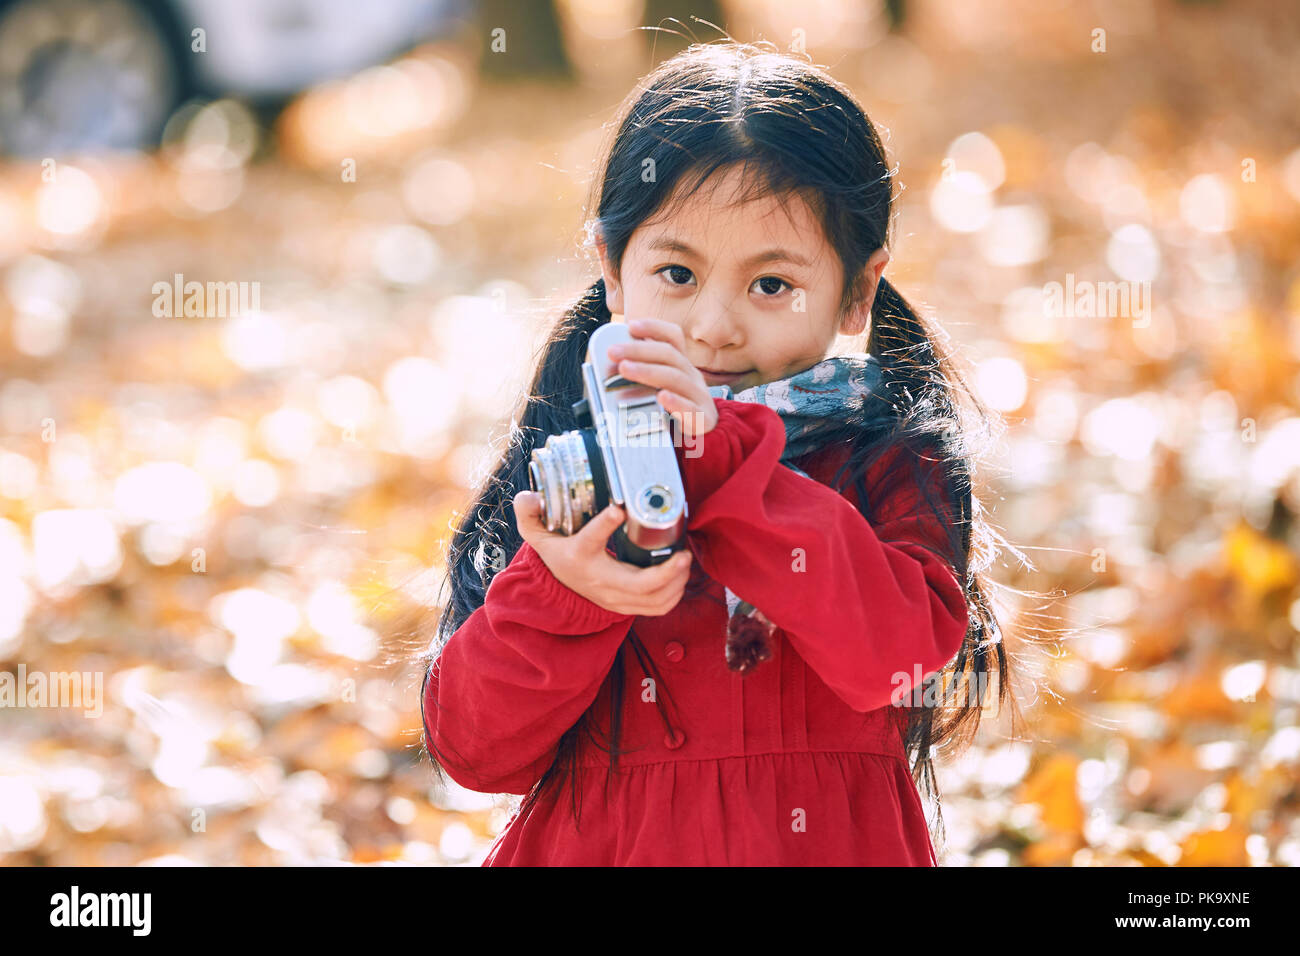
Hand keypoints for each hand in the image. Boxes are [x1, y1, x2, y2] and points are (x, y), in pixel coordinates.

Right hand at [512, 490, 693, 615]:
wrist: (558, 587)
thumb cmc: (557, 555)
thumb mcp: (537, 535)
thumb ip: (529, 514)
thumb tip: (528, 496)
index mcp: (578, 555)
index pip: (589, 540)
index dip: (603, 525)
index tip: (619, 509)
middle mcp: (599, 580)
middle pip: (638, 584)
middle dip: (666, 572)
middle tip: (682, 553)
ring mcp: (615, 597)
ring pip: (653, 600)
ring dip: (675, 583)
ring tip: (684, 561)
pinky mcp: (626, 607)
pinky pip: (657, 608)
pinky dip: (673, 595)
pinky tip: (680, 577)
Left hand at [605, 317, 718, 440]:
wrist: (708, 438)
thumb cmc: (677, 411)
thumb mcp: (662, 389)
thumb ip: (642, 376)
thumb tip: (607, 368)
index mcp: (681, 365)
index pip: (673, 338)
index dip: (654, 328)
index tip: (631, 326)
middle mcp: (692, 376)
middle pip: (669, 354)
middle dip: (638, 350)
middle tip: (613, 352)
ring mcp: (699, 396)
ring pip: (676, 378)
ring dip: (648, 371)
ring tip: (625, 369)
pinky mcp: (703, 419)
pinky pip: (690, 409)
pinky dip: (676, 402)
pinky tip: (661, 398)